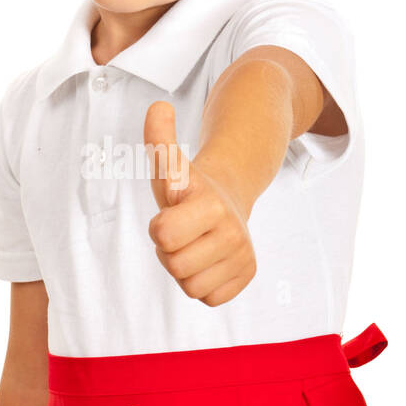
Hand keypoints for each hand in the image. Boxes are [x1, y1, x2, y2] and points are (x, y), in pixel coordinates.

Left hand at [143, 100, 256, 306]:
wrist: (229, 196)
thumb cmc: (189, 186)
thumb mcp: (169, 165)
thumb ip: (159, 139)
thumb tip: (158, 107)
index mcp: (210, 204)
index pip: (163, 235)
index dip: (159, 227)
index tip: (171, 213)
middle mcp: (232, 231)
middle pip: (175, 266)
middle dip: (169, 251)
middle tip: (181, 231)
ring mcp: (243, 255)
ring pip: (191, 287)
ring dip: (184, 269)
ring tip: (193, 245)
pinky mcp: (248, 274)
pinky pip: (209, 298)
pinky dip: (203, 283)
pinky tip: (208, 260)